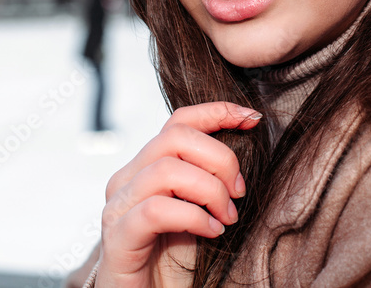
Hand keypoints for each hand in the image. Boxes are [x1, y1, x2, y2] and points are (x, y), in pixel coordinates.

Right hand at [96, 101, 260, 286]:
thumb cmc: (175, 260)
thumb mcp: (199, 209)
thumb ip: (208, 179)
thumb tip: (247, 144)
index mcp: (146, 167)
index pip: (178, 121)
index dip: (217, 112)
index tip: (253, 118)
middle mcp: (126, 179)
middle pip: (174, 137)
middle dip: (219, 158)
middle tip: (239, 191)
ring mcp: (117, 207)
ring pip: (166, 170)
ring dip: (210, 191)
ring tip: (227, 217)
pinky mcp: (117, 238)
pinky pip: (156, 210)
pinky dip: (193, 217)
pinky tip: (212, 232)